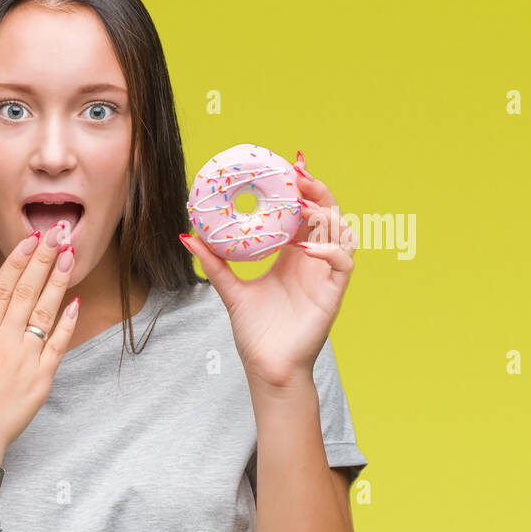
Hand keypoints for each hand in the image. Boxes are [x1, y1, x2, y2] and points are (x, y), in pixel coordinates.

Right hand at [0, 222, 80, 463]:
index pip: (2, 287)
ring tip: (71, 255)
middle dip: (45, 259)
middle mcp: (6, 341)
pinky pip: (58, 345)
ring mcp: (27, 360)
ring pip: (47, 312)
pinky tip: (75, 303)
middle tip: (59, 232)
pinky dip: (67, 323)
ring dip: (59, 282)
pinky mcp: (42, 380)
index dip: (18, 260)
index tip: (31, 238)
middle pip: (28, 291)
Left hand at [179, 150, 357, 389]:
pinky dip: (329, 251)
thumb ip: (214, 263)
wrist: (267, 368)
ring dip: (324, 214)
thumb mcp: (231, 290)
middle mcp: (312, 260)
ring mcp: (325, 275)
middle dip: (316, 190)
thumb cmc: (255, 332)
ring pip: (340, 231)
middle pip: (326, 213)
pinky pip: (343, 263)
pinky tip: (305, 248)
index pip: (303, 211)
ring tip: (302, 204)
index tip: (290, 163)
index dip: (302, 186)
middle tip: (297, 173)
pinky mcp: (333, 293)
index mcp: (293, 255)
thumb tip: (187, 235)